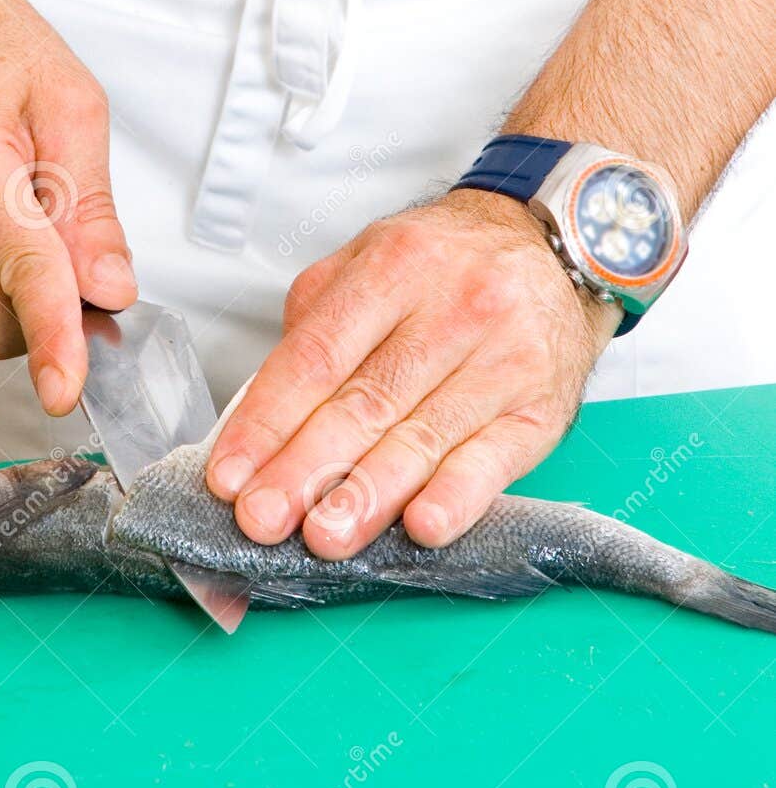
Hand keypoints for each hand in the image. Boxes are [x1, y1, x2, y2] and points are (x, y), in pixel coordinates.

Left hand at [207, 190, 618, 553]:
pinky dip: (457, 496)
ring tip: (324, 536)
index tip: (230, 474)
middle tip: (262, 518)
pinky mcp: (541, 408)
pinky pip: (493, 460)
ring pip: (422, 437)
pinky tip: (422, 526)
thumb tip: (264, 408)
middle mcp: (451, 309)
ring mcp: (502, 360)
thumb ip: (317, 324)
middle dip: (304, 468)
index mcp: (394, 268)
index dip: (268, 420)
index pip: (317, 356)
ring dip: (368, 496)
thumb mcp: (373, 260)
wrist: (557, 251)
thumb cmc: (448, 265)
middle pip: (364, 402)